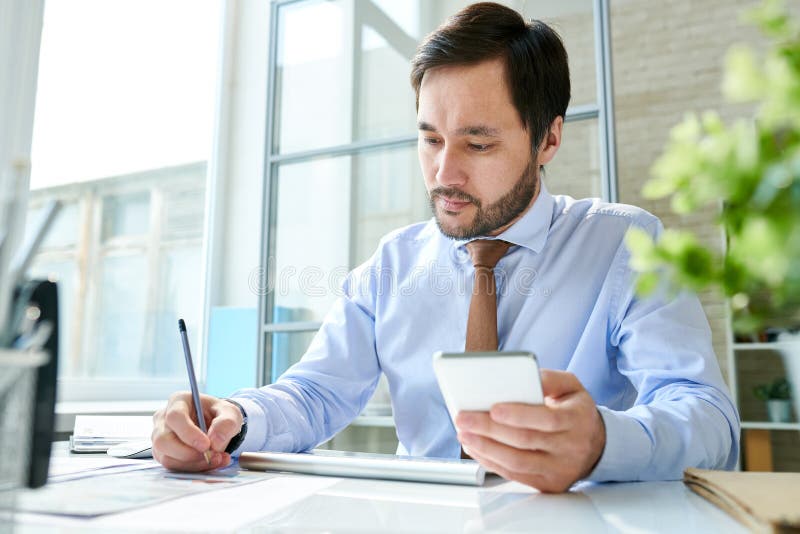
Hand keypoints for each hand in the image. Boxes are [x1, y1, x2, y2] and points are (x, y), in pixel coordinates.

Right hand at [152, 392, 243, 471]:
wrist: (216, 425)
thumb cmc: (219, 415)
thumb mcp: (230, 413)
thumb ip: (226, 423)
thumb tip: (215, 442)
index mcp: (178, 401)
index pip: (175, 417)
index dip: (189, 433)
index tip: (206, 445)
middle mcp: (163, 419)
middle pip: (163, 441)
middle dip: (188, 454)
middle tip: (213, 456)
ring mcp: (159, 437)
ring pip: (167, 457)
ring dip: (193, 464)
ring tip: (217, 459)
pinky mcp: (163, 454)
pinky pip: (173, 466)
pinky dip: (193, 469)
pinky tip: (211, 464)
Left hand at [455, 370, 605, 492]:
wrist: (596, 445)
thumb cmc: (575, 411)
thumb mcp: (571, 387)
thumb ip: (550, 379)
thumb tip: (525, 377)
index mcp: (577, 420)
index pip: (548, 419)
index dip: (519, 415)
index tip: (493, 408)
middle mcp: (571, 448)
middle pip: (525, 441)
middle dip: (490, 429)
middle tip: (464, 418)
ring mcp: (559, 470)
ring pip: (517, 463)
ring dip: (485, 448)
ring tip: (464, 433)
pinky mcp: (547, 484)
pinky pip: (514, 475)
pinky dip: (491, 462)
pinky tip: (476, 448)